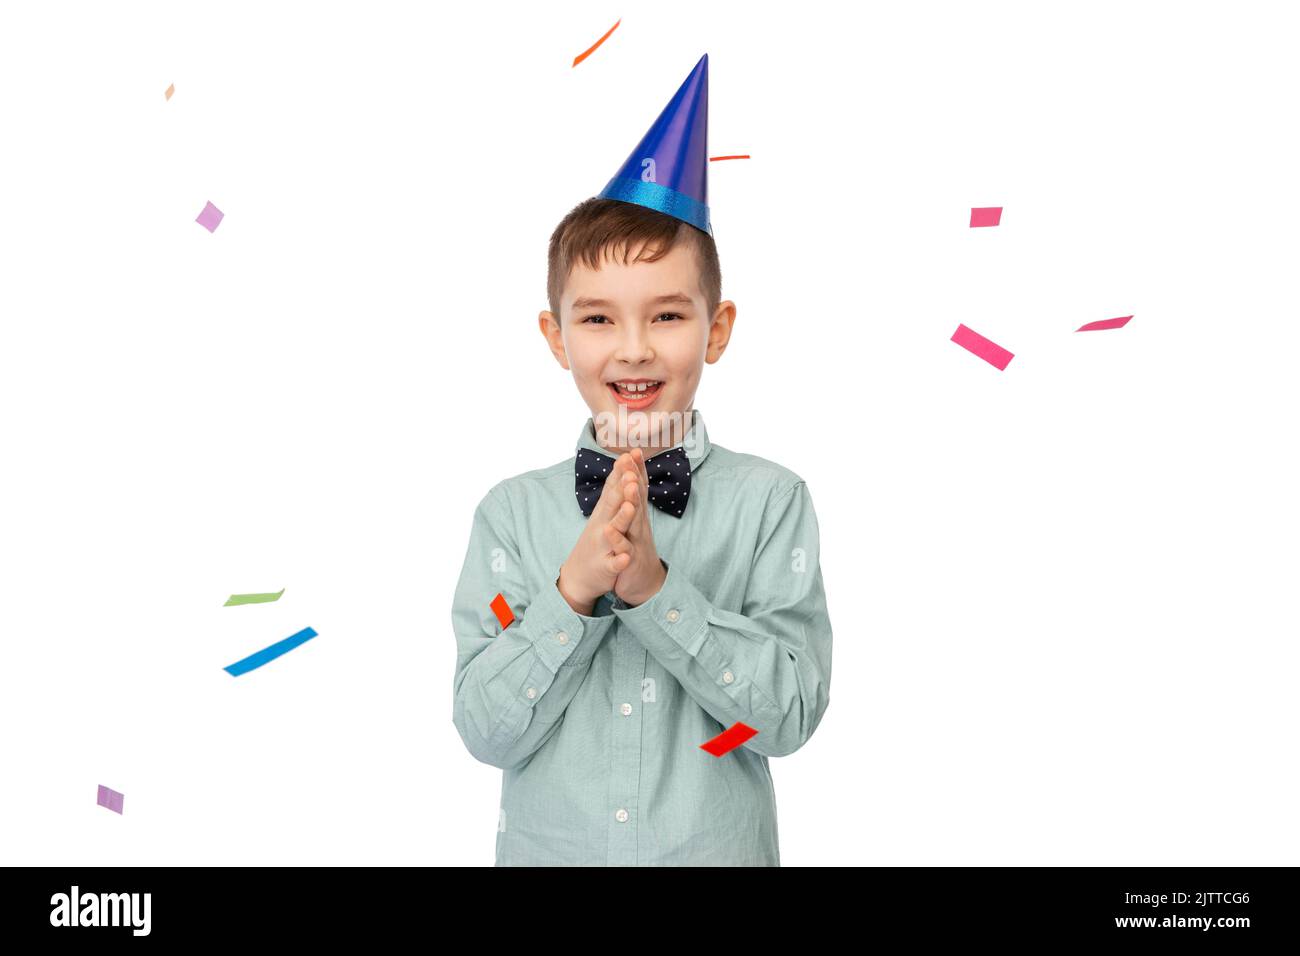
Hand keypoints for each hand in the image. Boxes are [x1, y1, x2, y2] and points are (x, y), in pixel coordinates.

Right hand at [557, 451, 642, 613]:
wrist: (578, 576)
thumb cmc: (596, 540)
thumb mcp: (603, 513)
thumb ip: (613, 489)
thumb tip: (622, 464)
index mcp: (604, 512)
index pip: (613, 487)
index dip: (621, 471)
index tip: (630, 453)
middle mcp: (601, 525)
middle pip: (612, 504)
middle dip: (621, 488)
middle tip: (630, 472)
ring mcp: (602, 546)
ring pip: (614, 531)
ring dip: (621, 518)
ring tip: (630, 506)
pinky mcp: (604, 567)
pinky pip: (613, 563)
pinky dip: (619, 560)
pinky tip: (625, 557)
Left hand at [609, 447, 667, 606]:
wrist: (644, 583)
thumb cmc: (635, 549)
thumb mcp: (635, 524)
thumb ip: (635, 501)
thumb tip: (635, 477)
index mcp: (637, 516)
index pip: (637, 489)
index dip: (636, 470)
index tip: (634, 450)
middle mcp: (639, 526)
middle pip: (637, 500)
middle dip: (634, 479)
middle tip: (632, 459)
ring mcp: (635, 543)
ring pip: (633, 523)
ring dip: (632, 505)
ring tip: (631, 488)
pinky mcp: (629, 562)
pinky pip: (623, 552)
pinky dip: (618, 543)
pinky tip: (611, 532)